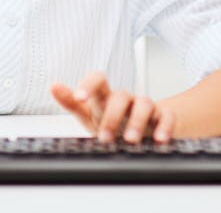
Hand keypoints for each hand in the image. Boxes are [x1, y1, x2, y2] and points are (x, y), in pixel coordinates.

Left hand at [50, 72, 176, 143]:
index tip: (79, 96)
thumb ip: (70, 102)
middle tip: (105, 137)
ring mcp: (144, 106)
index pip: (97, 80)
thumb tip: (53, 86)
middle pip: (120, 96)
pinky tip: (159, 139)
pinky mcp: (163, 116)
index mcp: (105, 96)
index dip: (88, 85)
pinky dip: (165, 126)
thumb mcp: (88, 115)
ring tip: (130, 140)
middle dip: (112, 116)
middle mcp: (125, 99)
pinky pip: (167, 116)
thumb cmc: (110, 121)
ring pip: (144, 103)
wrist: (141, 131)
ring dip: (137, 121)